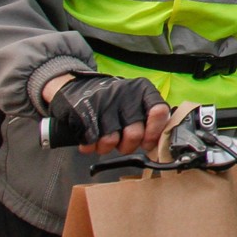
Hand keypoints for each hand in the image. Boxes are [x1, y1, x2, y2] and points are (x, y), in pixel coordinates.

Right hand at [48, 74, 168, 156]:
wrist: (78, 88)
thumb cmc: (114, 102)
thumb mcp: (137, 102)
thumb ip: (150, 118)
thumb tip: (159, 142)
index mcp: (143, 90)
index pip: (159, 111)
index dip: (154, 132)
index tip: (147, 143)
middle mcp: (125, 94)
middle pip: (134, 134)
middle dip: (128, 146)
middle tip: (122, 143)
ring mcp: (103, 103)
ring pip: (111, 141)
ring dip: (107, 147)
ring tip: (104, 138)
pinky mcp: (83, 113)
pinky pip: (90, 141)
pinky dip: (90, 146)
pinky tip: (91, 138)